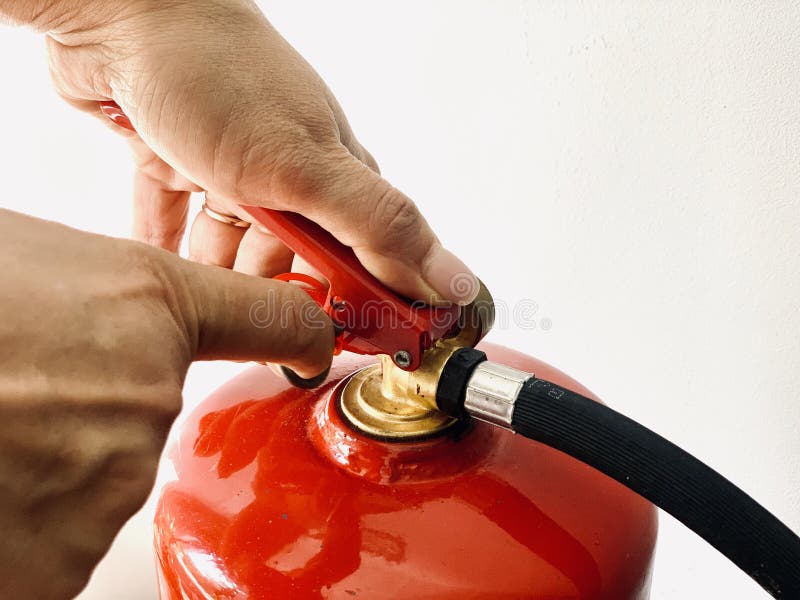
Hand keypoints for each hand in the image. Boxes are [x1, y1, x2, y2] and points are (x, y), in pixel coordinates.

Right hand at [0, 209, 332, 598]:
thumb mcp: (24, 259)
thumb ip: (88, 300)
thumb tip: (105, 327)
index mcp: (149, 307)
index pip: (272, 317)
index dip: (297, 333)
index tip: (306, 349)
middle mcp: (149, 396)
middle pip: (149, 414)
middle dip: (91, 406)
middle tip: (13, 384)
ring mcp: (107, 485)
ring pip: (98, 479)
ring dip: (47, 464)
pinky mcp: (58, 564)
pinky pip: (58, 543)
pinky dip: (23, 520)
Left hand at [17, 0, 478, 303]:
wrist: (120, 11)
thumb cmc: (215, 76)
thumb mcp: (304, 165)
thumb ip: (380, 225)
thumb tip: (454, 279)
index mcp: (333, 174)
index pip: (371, 255)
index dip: (370, 304)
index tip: (361, 348)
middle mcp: (288, 171)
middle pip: (299, 257)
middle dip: (287, 297)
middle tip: (272, 341)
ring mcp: (230, 163)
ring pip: (234, 242)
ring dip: (224, 278)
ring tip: (208, 314)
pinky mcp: (177, 157)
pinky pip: (176, 216)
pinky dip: (171, 245)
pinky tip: (163, 272)